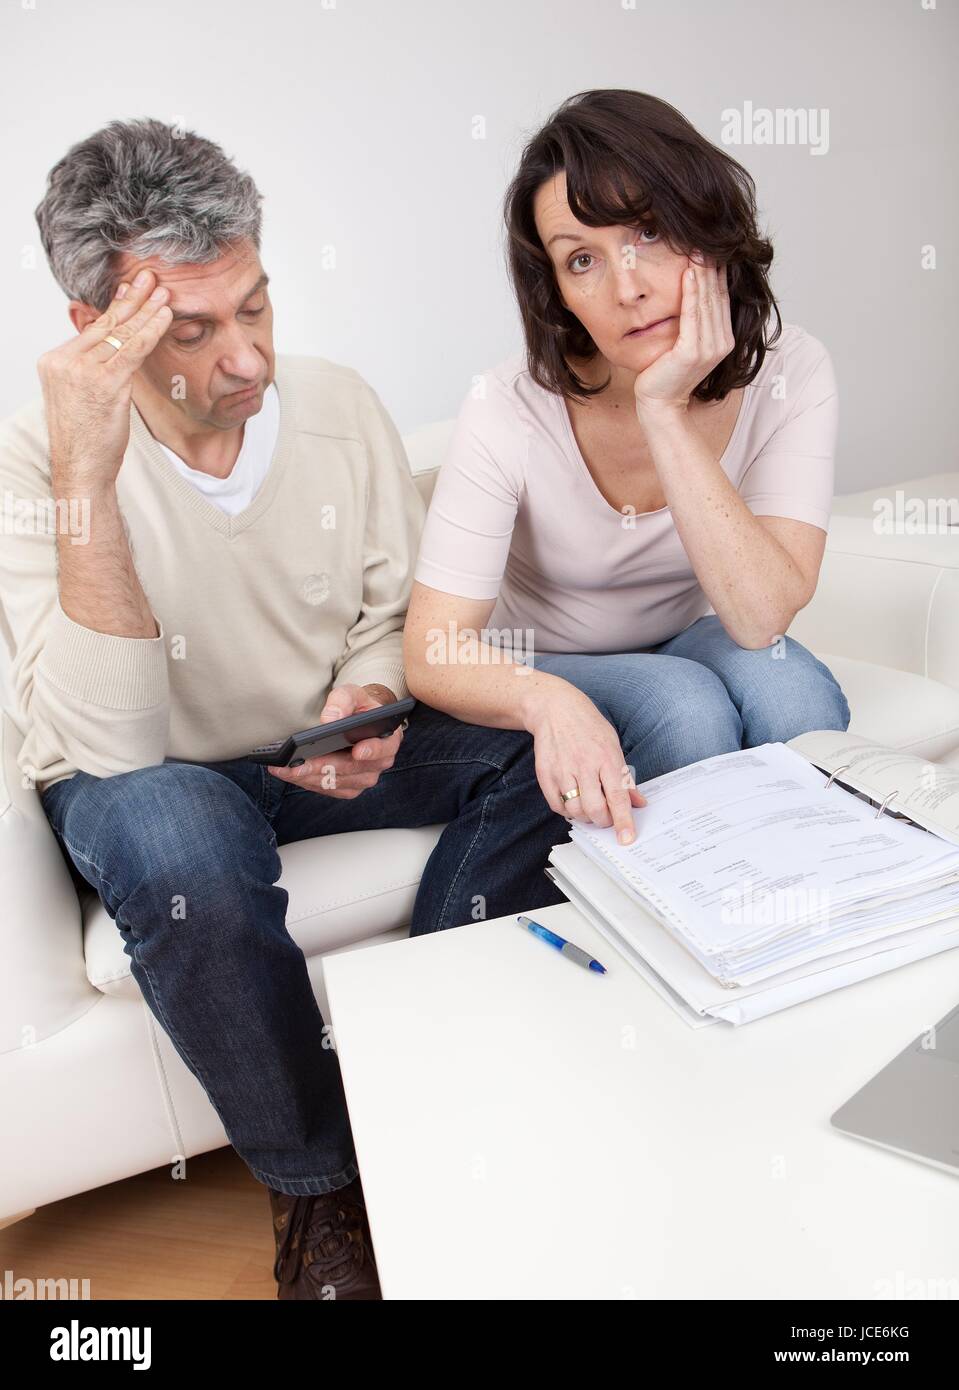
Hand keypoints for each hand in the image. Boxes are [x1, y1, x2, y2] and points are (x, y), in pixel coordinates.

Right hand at [38, 269, 172, 490]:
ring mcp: (82, 370)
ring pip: (121, 333)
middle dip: (131, 298)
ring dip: (145, 310)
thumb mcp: (82, 397)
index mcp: (54, 361)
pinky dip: (151, 330)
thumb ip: (93, 370)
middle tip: (149, 276)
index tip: (130, 288)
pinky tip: (165, 316)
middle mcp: (64, 361)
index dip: (114, 307)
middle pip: (105, 324)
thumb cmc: (86, 439)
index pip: (91, 328)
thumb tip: (114, 350)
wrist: (81, 468)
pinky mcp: (104, 383)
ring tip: (163, 292)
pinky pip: (133, 349)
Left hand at [266, 683, 403, 797]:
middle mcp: (380, 763)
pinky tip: (289, 774)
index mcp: (388, 739)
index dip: (372, 751)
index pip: (384, 748)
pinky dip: (308, 782)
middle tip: (298, 764)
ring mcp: (364, 778)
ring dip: (310, 778)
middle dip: (324, 767)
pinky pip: (328, 789)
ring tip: (285, 769)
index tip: (357, 751)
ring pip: (337, 783)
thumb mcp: (353, 694)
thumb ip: (343, 701)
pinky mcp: (348, 787)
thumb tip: (329, 719)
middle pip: (353, 770)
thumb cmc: (357, 707)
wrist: (357, 721)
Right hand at [525, 683, 646, 844]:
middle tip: (606, 818)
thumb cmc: (589, 727)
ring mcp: (562, 770)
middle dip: (603, 821)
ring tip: (589, 809)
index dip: (623, 821)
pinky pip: (557, 805)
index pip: (617, 797)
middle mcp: (584, 765)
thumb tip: (638, 803)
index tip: (626, 838)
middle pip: (594, 808)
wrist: (556, 709)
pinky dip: (567, 811)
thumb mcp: (613, 746)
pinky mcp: (545, 774)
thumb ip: (624, 778)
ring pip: (575, 810)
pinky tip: (573, 802)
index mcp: (606, 758)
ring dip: (585, 817)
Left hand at [632, 255, 733, 413]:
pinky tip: (688, 273)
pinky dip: (691, 293)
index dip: (717, 271)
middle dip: (711, 266)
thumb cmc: (667, 373)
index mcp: (723, 339)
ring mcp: (709, 348)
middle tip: (705, 237)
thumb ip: (694, 322)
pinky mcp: (692, 352)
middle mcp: (721, 342)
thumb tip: (692, 291)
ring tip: (697, 248)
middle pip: (717, 295)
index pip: (721, 297)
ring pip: (707, 302)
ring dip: (703, 272)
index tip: (711, 246)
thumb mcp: (686, 343)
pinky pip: (693, 316)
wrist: (660, 404)